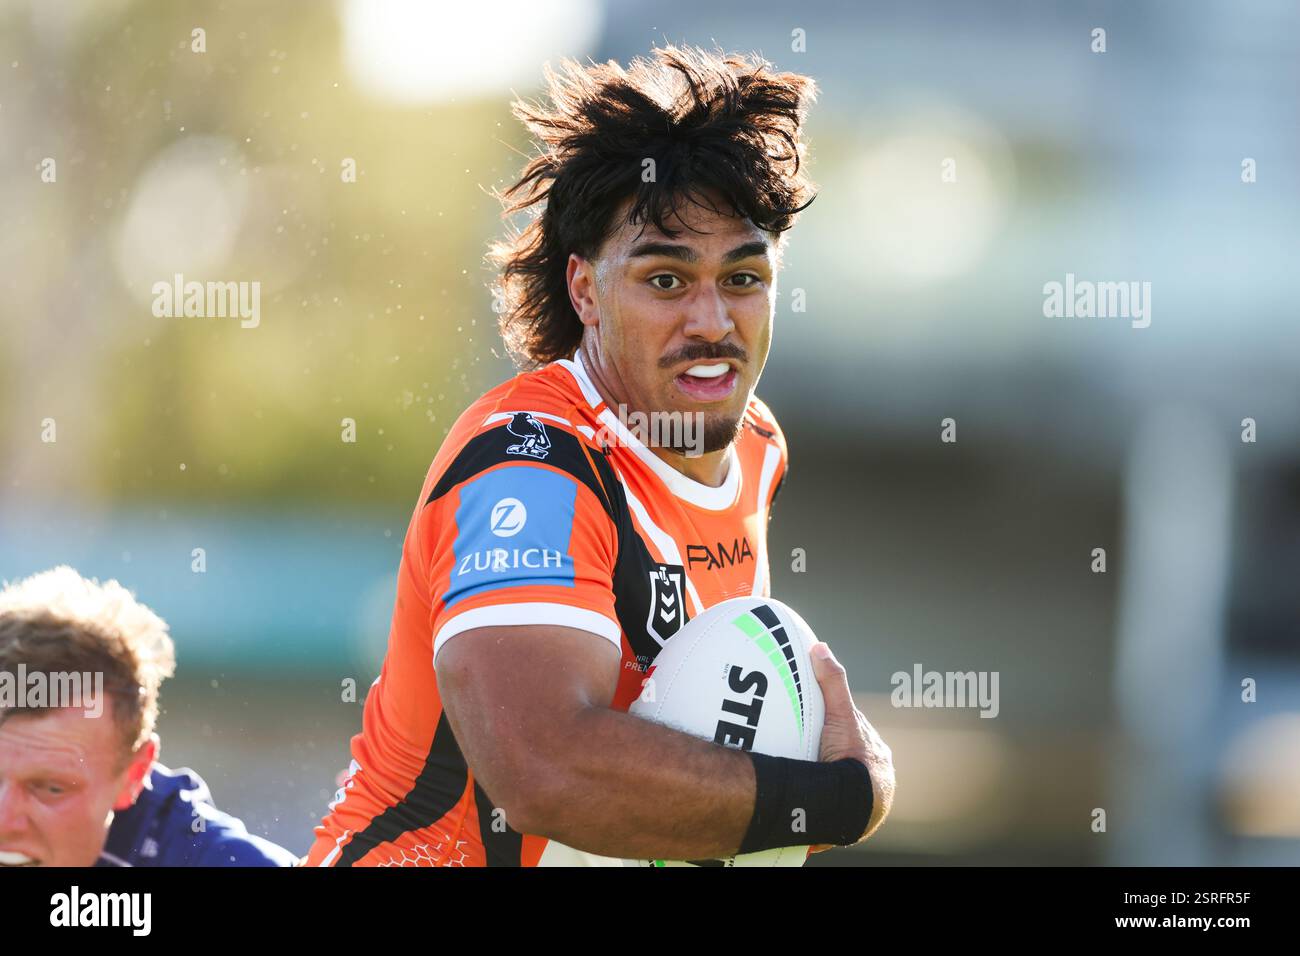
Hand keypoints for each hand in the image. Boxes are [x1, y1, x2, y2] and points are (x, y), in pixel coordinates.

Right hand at [806, 641, 893, 852]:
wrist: (855, 805)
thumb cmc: (851, 758)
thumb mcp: (840, 714)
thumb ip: (831, 682)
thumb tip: (820, 647)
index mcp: (873, 750)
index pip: (850, 732)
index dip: (832, 726)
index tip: (813, 725)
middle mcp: (874, 774)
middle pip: (845, 758)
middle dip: (829, 756)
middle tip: (805, 755)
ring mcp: (865, 798)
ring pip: (842, 784)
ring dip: (826, 782)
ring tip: (803, 782)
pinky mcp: (853, 819)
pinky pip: (835, 806)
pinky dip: (823, 803)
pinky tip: (807, 803)